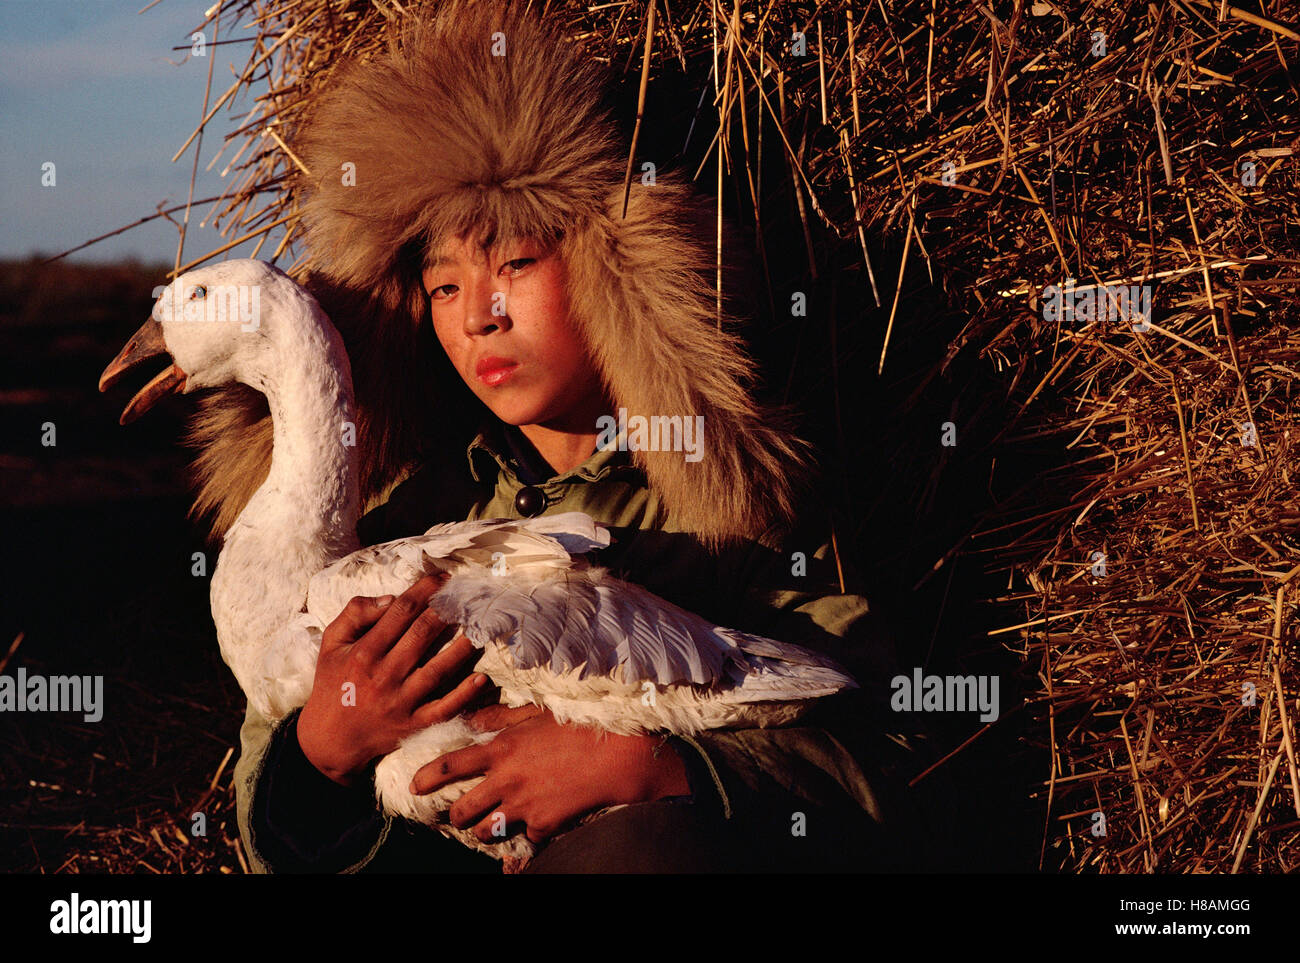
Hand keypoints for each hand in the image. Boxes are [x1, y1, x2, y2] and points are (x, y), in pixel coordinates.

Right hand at [297, 574, 487, 786]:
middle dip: (446, 610)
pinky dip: (463, 695)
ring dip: (462, 648)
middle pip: (422, 635)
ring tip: (479, 627)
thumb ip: (354, 614)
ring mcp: (400, 702)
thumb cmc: (333, 683)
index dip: (425, 591)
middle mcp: (383, 675)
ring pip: (437, 670)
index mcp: (364, 652)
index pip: (400, 612)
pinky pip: (443, 709)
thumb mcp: (331, 643)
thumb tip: (390, 598)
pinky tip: (482, 678)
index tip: (443, 578)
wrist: (329, 739)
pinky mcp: (413, 725)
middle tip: (466, 595)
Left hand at [409, 705, 690, 843]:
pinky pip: (525, 835)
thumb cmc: (579, 727)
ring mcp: (524, 806)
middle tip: (453, 814)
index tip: (415, 785)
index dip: (427, 776)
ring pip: (486, 830)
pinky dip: (528, 830)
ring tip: (489, 823)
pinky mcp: (543, 824)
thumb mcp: (537, 713)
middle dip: (453, 815)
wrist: (617, 757)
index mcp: (501, 749)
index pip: (451, 765)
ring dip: (483, 829)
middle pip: (462, 810)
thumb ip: (500, 718)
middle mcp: (506, 781)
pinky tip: (539, 819)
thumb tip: (472, 719)